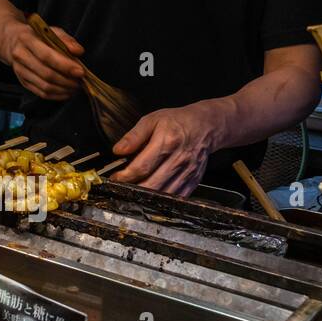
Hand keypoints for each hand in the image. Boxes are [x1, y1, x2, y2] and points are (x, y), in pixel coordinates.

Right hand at [1, 20, 85, 100]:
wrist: (14, 42)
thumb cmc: (38, 37)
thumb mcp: (52, 31)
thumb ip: (66, 40)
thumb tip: (78, 52)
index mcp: (27, 40)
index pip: (46, 56)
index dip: (65, 66)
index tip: (80, 72)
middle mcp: (20, 56)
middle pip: (46, 73)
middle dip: (67, 80)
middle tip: (80, 82)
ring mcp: (19, 70)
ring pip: (44, 86)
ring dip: (63, 89)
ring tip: (75, 87)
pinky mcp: (22, 81)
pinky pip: (41, 93)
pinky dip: (57, 95)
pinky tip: (67, 92)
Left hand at [111, 101, 227, 195]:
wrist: (205, 127)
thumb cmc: (177, 122)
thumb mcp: (152, 120)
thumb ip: (133, 136)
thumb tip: (118, 150)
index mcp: (167, 142)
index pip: (142, 166)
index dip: (126, 176)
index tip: (115, 177)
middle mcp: (179, 159)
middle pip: (153, 184)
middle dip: (133, 188)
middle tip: (121, 186)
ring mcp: (188, 172)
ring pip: (164, 194)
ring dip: (146, 197)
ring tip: (133, 191)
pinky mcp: (194, 180)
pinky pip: (177, 197)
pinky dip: (163, 200)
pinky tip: (151, 195)